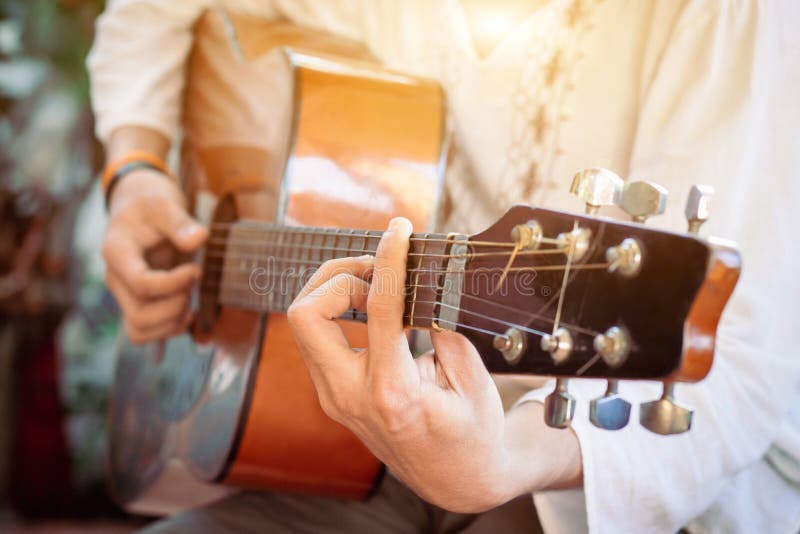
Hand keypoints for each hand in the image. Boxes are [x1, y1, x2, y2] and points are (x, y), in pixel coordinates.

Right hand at [103, 169, 207, 342]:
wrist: (137, 212)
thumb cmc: (149, 207)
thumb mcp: (164, 204)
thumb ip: (180, 221)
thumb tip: (199, 239)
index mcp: (117, 252)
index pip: (141, 284)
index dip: (174, 284)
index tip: (197, 270)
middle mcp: (115, 279)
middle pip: (139, 315)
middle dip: (175, 306)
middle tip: (194, 283)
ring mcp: (123, 295)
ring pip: (139, 331)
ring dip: (172, 323)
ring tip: (190, 299)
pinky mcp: (134, 304)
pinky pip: (144, 333)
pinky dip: (168, 329)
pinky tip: (188, 312)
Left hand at [288, 218, 528, 511]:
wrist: (454, 480)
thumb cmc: (472, 431)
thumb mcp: (471, 374)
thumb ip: (440, 324)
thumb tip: (419, 278)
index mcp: (391, 391)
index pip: (378, 306)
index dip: (389, 258)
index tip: (399, 230)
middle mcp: (349, 395)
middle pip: (307, 312)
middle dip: (338, 275)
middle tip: (378, 271)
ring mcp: (334, 398)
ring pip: (305, 323)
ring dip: (336, 292)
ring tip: (378, 288)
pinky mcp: (332, 394)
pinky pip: (319, 339)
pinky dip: (340, 312)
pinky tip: (373, 310)